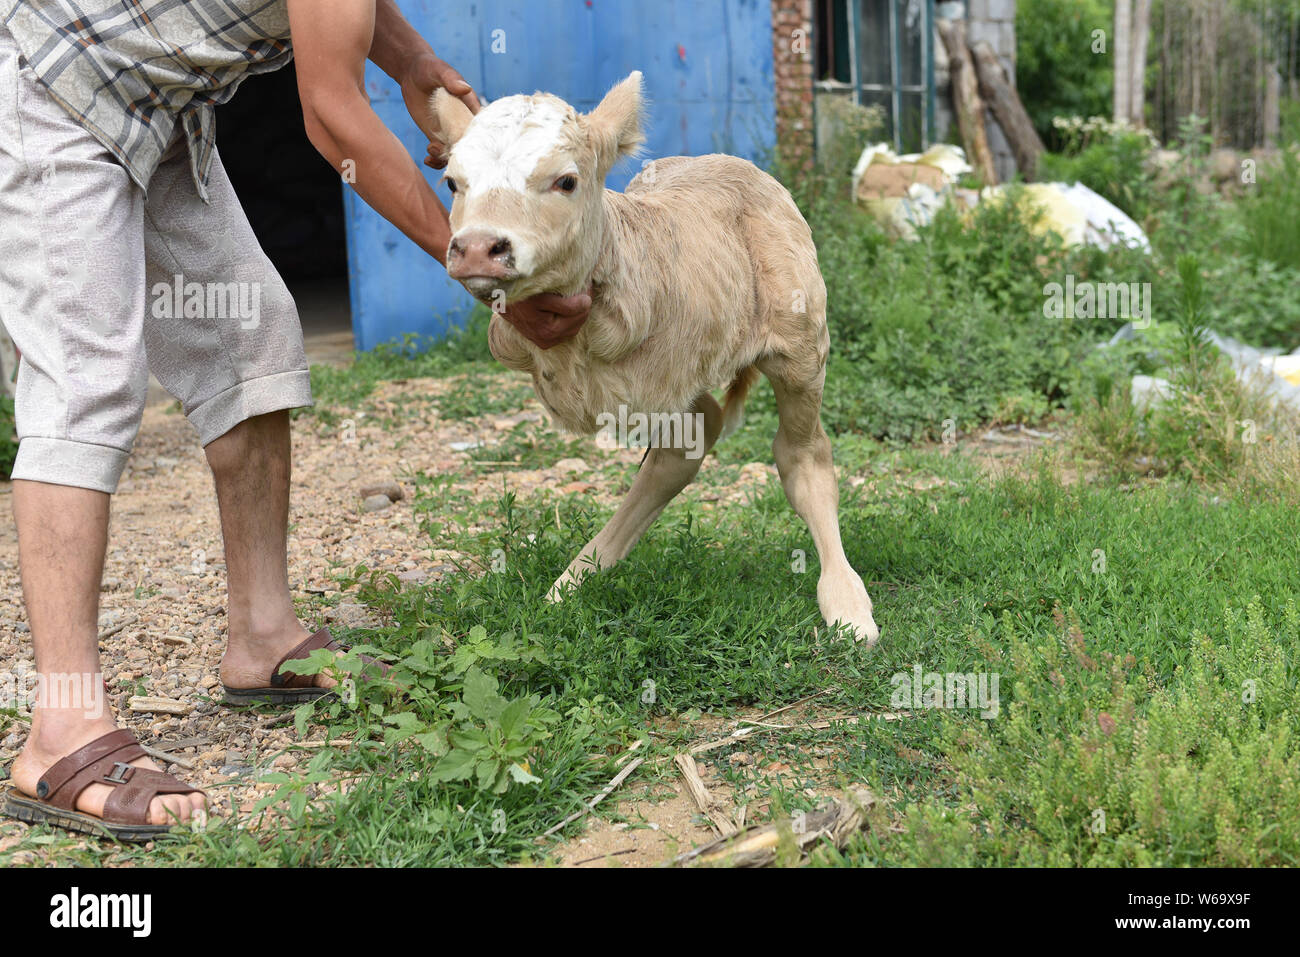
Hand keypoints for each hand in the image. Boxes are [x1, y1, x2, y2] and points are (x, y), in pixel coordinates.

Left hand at [398, 51, 479, 167]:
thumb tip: (465, 88)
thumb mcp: (439, 70)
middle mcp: (463, 122)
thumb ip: (451, 79)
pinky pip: (440, 154)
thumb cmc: (429, 67)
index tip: (467, 143)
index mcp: (471, 106)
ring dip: (445, 159)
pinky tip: (426, 159)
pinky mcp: (437, 136)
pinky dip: (435, 161)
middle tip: (446, 149)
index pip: (481, 126)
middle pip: (469, 144)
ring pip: (454, 153)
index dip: (478, 138)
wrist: (412, 73)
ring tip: (431, 149)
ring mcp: (450, 131)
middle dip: (461, 153)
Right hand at [503, 289, 593, 349]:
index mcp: (545, 318)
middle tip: (586, 288)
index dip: (586, 292)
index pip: (578, 307)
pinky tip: (568, 311)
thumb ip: (564, 287)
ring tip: (578, 298)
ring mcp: (545, 340)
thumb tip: (587, 290)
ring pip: (575, 328)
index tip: (587, 281)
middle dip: (585, 303)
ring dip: (579, 314)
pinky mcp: (544, 344)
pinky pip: (567, 334)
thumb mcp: (541, 283)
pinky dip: (570, 323)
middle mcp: (546, 334)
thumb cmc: (521, 287)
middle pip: (579, 319)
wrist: (500, 299)